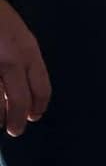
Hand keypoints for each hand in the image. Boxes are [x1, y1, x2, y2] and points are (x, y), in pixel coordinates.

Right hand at [0, 0, 49, 136]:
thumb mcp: (19, 34)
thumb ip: (25, 60)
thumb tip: (24, 90)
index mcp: (29, 51)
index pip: (41, 89)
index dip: (39, 107)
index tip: (34, 117)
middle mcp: (11, 60)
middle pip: (19, 101)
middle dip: (18, 120)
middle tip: (15, 131)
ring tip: (0, 123)